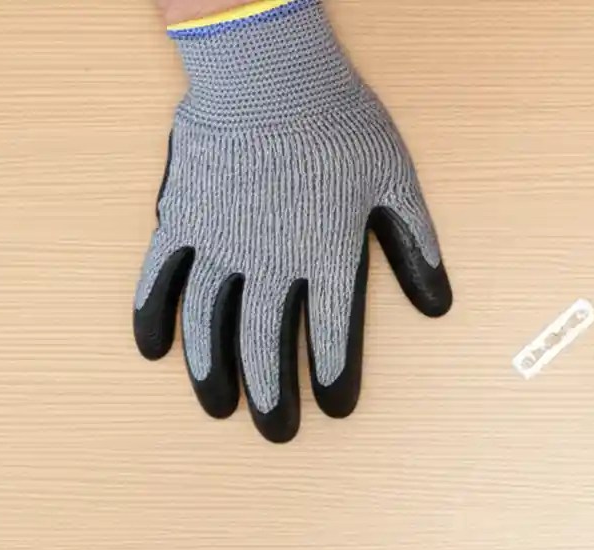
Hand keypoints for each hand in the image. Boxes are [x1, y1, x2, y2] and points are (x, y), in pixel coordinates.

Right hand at [134, 0, 450, 442]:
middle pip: (265, 344)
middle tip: (277, 433)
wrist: (270, 72)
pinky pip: (160, 279)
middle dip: (273, 395)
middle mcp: (270, 262)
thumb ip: (414, 248)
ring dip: (214, 373)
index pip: (331, 335)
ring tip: (220, 410)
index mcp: (325, 257)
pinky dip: (155, 317)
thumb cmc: (340, 125)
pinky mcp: (180, 220)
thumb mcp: (396, 185)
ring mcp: (218, 243)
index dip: (333, 377)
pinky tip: (156, 351)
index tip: (334, 409)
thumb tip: (438, 305)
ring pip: (210, 325)